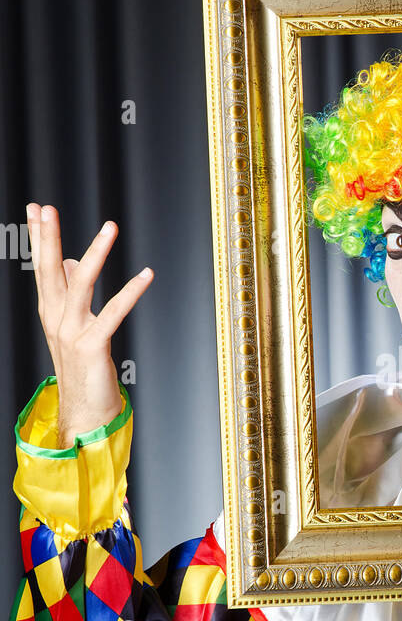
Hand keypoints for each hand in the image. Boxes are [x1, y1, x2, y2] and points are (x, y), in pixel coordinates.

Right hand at [26, 203, 153, 446]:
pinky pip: (114, 313)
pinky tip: (147, 274)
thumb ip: (70, 293)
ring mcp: (72, 333)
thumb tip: (68, 262)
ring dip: (95, 253)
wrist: (84, 412)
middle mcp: (56, 320)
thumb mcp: (72, 326)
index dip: (39, 237)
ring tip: (109, 227)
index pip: (42, 267)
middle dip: (48, 237)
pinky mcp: (92, 347)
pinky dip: (131, 292)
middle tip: (46, 207)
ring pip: (80, 285)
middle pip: (49, 271)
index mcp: (51, 312)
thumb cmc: (82, 369)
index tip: (36, 208)